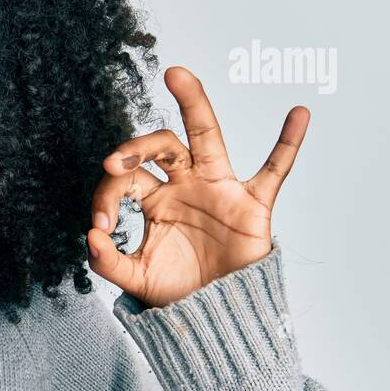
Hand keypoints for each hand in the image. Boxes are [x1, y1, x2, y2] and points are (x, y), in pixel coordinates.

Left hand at [87, 66, 307, 308]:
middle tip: (113, 162)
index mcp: (156, 200)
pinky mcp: (252, 204)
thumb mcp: (135, 279)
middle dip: (135, 147)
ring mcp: (220, 189)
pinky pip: (275, 170)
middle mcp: (185, 185)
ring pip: (207, 137)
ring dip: (194, 105)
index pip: (127, 180)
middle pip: (161, 146)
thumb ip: (108, 261)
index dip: (107, 197)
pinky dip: (289, 144)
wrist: (217, 315)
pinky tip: (299, 114)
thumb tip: (90, 237)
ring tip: (177, 75)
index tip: (101, 227)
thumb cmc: (178, 292)